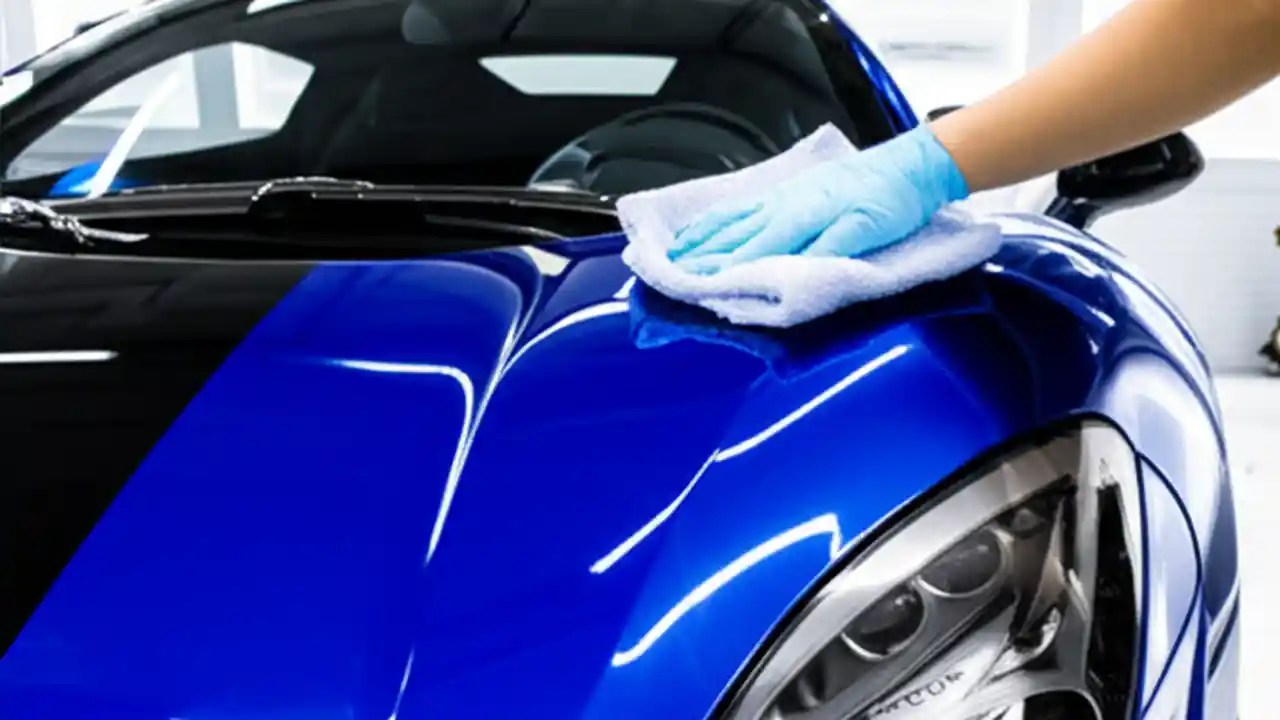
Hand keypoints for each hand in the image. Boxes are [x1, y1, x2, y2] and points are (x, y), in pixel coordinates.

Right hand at [668, 124, 968, 273]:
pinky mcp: (788, 192)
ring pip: (732, 220)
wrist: (912, 164)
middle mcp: (784, 205)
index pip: (750, 251)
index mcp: (801, 218)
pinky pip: (742, 207)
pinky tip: (707, 225)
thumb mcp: (867, 232)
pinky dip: (717, 219)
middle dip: (697, 256)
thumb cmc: (893, 202)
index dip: (719, 270)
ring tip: (674, 252)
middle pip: (731, 236)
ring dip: (700, 237)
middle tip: (667, 274)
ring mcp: (783, 196)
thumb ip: (827, 252)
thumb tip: (790, 273)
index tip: (691, 285)